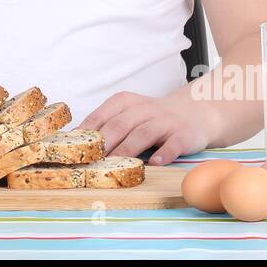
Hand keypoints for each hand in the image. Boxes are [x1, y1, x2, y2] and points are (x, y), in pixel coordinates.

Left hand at [76, 91, 210, 164]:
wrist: (193, 113)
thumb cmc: (152, 118)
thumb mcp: (128, 114)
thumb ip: (106, 125)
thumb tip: (76, 144)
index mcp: (125, 102)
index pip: (101, 115)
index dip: (87, 133)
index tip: (73, 148)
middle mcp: (144, 109)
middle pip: (120, 125)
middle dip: (103, 144)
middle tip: (90, 161)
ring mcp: (164, 121)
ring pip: (143, 134)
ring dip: (127, 150)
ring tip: (115, 164)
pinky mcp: (183, 135)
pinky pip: (172, 144)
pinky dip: (163, 153)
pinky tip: (155, 163)